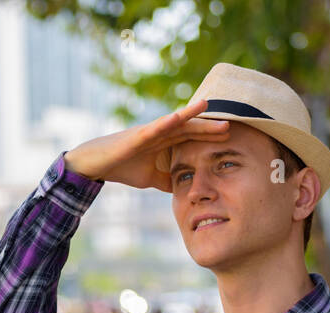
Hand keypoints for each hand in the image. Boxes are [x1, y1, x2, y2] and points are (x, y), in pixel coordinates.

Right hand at [64, 99, 230, 192]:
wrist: (98, 164)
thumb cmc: (122, 167)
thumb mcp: (150, 178)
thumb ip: (166, 180)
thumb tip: (181, 189)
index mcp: (165, 143)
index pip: (192, 138)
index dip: (210, 137)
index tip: (231, 138)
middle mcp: (160, 133)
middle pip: (190, 128)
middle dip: (209, 127)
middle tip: (232, 124)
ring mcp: (150, 131)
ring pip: (175, 122)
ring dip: (192, 115)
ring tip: (209, 106)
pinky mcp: (138, 135)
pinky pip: (155, 126)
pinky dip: (167, 121)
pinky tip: (179, 116)